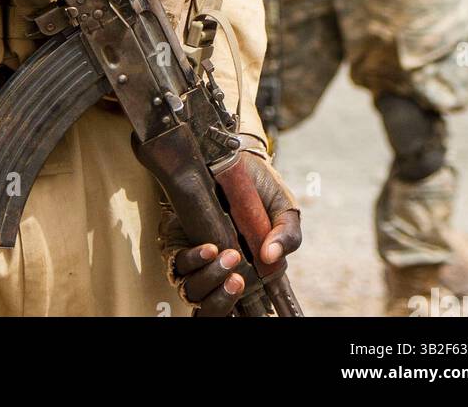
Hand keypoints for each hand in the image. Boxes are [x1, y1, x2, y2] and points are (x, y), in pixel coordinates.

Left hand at [158, 154, 300, 315]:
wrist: (237, 157)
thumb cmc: (262, 188)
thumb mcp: (284, 209)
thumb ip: (288, 234)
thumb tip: (272, 256)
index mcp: (252, 271)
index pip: (247, 306)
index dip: (245, 310)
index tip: (253, 303)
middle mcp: (224, 269)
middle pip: (214, 305)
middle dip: (225, 298)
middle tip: (239, 280)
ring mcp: (201, 259)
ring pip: (194, 289)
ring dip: (210, 279)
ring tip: (229, 257)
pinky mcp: (181, 241)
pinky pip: (179, 263)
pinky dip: (193, 261)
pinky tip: (209, 248)